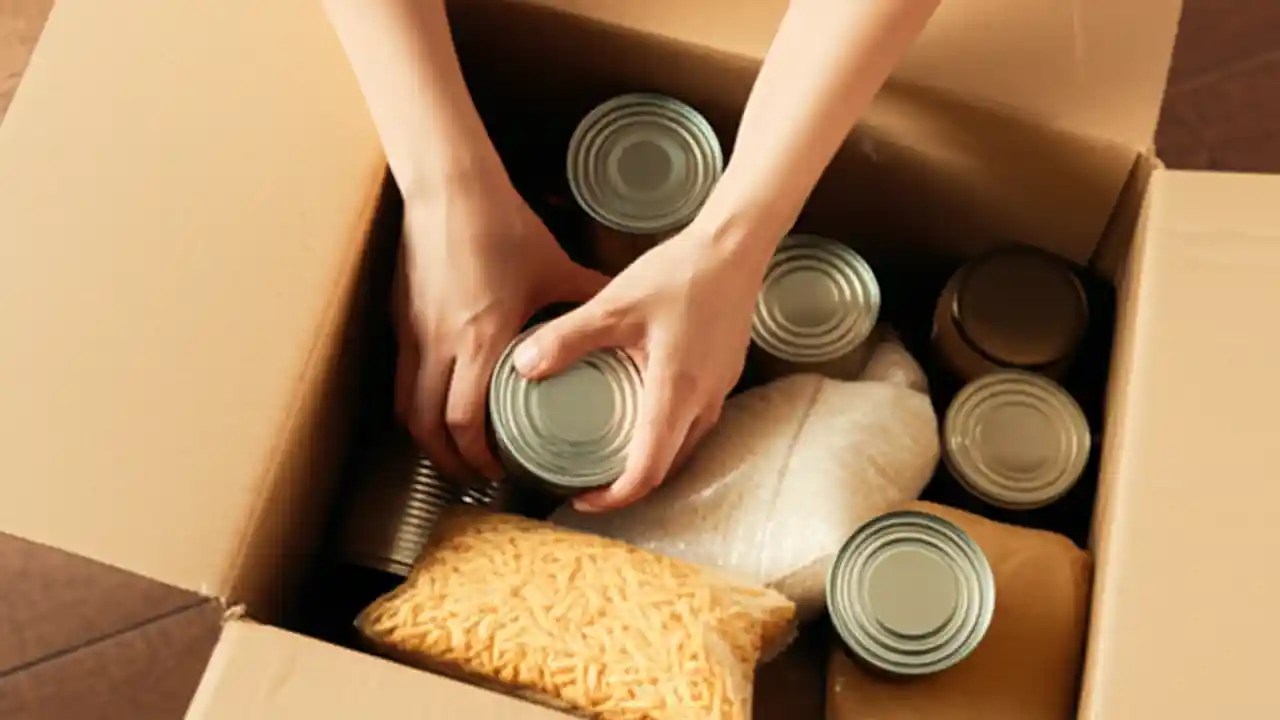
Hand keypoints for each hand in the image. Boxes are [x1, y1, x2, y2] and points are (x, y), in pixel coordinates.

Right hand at [394, 174, 606, 482]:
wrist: (450, 187)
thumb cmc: (502, 226)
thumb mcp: (555, 267)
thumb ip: (587, 297)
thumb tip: (620, 315)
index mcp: (479, 341)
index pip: (465, 422)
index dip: (477, 456)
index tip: (497, 469)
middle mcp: (439, 345)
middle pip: (426, 427)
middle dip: (446, 460)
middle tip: (471, 473)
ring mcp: (413, 332)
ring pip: (405, 405)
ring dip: (425, 435)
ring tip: (450, 448)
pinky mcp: (400, 317)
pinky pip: (402, 375)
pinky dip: (416, 401)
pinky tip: (439, 401)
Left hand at [512, 223, 772, 511]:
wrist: (733, 248)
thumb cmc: (680, 274)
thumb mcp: (614, 305)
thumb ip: (567, 338)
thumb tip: (523, 367)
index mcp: (675, 395)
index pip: (647, 472)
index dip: (613, 497)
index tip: (580, 497)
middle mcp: (703, 404)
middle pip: (666, 469)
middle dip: (626, 485)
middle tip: (586, 481)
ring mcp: (718, 392)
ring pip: (682, 448)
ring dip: (647, 460)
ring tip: (608, 454)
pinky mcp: (723, 378)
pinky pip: (693, 422)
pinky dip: (664, 433)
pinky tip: (638, 412)